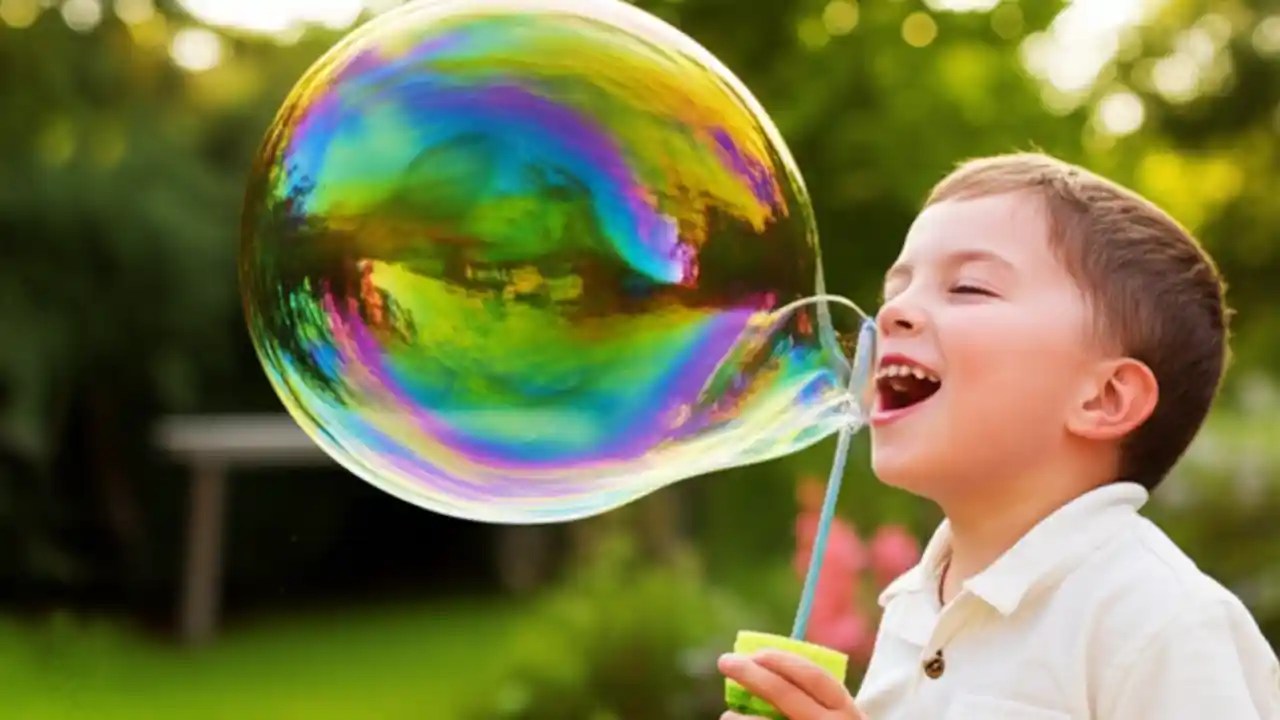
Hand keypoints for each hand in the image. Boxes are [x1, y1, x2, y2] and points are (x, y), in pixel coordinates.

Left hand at [719, 650, 867, 719]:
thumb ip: (815, 701)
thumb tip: (763, 667)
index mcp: (847, 712)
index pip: (813, 676)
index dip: (782, 660)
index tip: (756, 653)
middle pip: (784, 693)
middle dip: (750, 673)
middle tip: (725, 661)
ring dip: (738, 717)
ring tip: (728, 716)